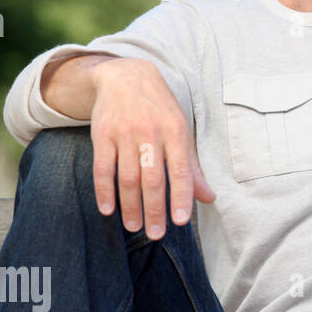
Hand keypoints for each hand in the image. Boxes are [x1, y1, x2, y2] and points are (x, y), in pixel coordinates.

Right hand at [86, 57, 214, 238]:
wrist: (126, 77)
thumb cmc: (160, 111)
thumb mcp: (182, 132)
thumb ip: (192, 168)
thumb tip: (209, 198)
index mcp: (176, 132)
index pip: (180, 170)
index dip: (181, 196)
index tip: (181, 221)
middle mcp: (151, 133)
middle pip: (152, 178)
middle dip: (154, 209)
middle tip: (156, 234)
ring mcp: (125, 134)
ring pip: (127, 177)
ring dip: (130, 206)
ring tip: (134, 227)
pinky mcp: (102, 135)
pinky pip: (102, 168)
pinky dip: (104, 191)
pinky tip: (108, 210)